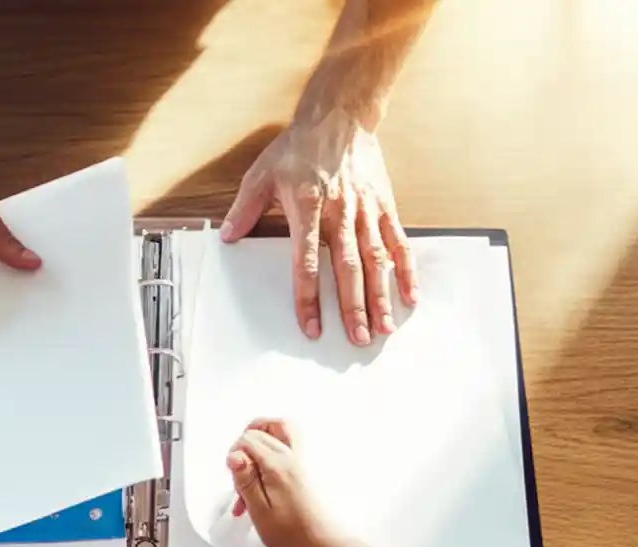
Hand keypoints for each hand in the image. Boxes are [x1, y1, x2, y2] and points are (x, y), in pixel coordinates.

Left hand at [221, 113, 415, 344]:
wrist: (339, 116)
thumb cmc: (298, 148)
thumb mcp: (261, 174)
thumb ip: (244, 209)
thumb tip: (228, 236)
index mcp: (307, 208)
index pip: (307, 261)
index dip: (309, 296)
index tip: (311, 326)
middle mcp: (340, 213)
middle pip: (348, 267)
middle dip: (354, 306)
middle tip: (357, 338)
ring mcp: (366, 210)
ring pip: (376, 259)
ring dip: (381, 295)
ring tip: (385, 327)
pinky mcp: (385, 205)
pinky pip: (398, 242)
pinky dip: (405, 269)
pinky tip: (410, 296)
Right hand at [226, 418, 336, 546]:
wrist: (326, 546)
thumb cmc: (294, 535)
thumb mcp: (260, 511)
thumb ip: (246, 480)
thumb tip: (234, 455)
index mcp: (278, 467)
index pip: (248, 440)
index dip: (234, 454)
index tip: (233, 475)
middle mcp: (293, 458)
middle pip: (264, 429)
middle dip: (246, 444)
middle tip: (239, 465)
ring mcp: (303, 462)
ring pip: (282, 430)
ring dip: (264, 436)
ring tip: (252, 456)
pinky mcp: (308, 470)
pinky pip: (289, 447)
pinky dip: (274, 451)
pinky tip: (265, 475)